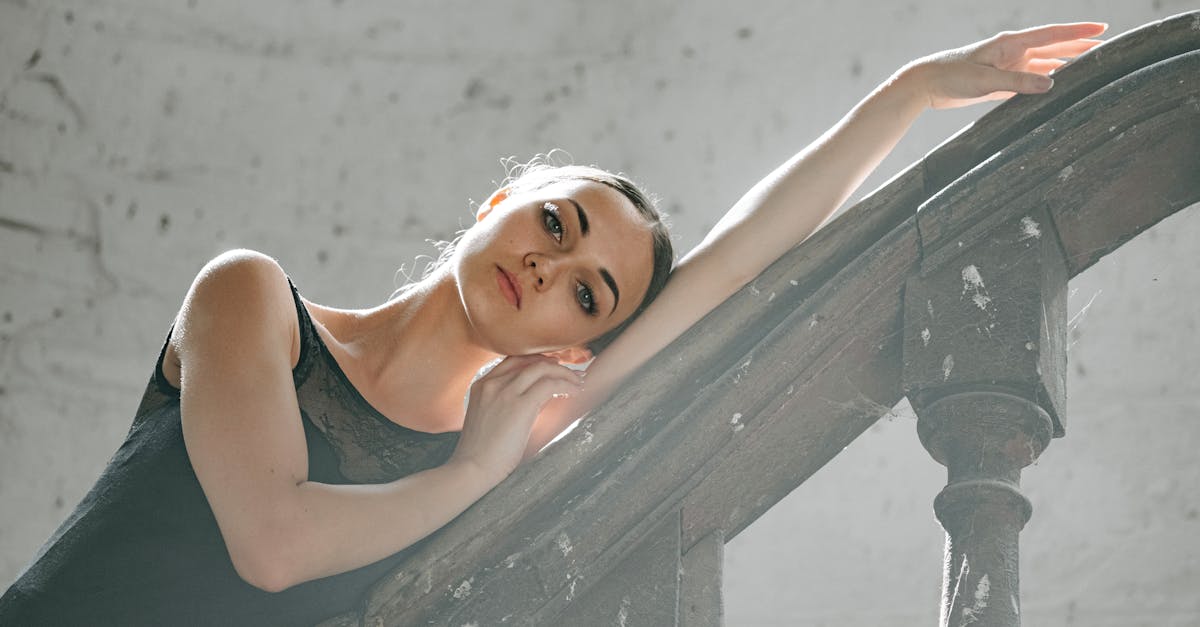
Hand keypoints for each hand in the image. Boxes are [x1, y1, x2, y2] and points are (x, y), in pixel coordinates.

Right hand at [449, 355, 583, 479]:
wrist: (472, 467)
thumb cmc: (481, 453)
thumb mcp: (489, 419)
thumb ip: (506, 405)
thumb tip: (535, 403)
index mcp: (482, 385)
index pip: (514, 361)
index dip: (536, 361)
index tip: (553, 368)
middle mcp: (493, 383)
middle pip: (529, 361)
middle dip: (554, 364)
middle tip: (571, 374)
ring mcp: (505, 392)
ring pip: (542, 368)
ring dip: (564, 373)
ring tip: (578, 382)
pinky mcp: (520, 405)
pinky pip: (549, 385)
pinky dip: (566, 385)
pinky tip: (575, 392)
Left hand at [904, 22, 1107, 109]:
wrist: (927, 84)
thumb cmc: (952, 76)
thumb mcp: (985, 81)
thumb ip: (1018, 83)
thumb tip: (1052, 83)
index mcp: (1011, 44)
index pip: (1052, 35)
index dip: (1078, 33)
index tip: (1102, 29)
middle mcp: (1013, 52)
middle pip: (1054, 48)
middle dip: (1080, 47)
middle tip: (1106, 47)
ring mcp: (1009, 67)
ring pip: (1046, 64)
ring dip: (1067, 64)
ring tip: (1091, 65)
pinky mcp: (1003, 82)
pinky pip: (1033, 80)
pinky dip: (1048, 81)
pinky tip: (1061, 85)